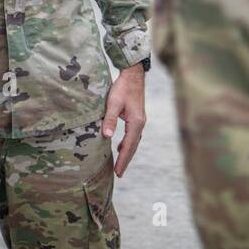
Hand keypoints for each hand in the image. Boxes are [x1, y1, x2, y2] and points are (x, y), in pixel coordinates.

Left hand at [102, 63, 146, 177]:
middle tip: (119, 174)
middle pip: (133, 147)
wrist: (133, 74)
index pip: (128, 146)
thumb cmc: (122, 87)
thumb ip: (110, 119)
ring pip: (134, 141)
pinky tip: (120, 146)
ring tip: (120, 164)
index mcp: (136, 123)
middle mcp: (140, 124)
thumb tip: (107, 136)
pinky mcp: (137, 117)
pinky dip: (127, 143)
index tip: (118, 172)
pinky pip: (133, 135)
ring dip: (127, 152)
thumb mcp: (114, 103)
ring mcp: (140, 120)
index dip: (123, 160)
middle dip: (126, 160)